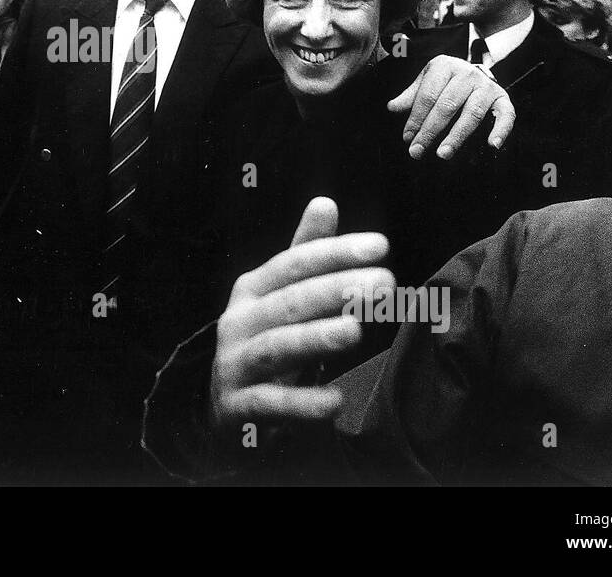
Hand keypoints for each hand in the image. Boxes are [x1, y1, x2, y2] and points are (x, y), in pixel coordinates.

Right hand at [210, 197, 391, 430]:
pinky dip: (301, 403)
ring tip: (356, 331)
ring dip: (315, 337)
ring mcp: (235, 365)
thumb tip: (325, 202)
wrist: (227, 409)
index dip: (334, 252)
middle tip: (384, 284)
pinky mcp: (238, 408)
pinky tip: (335, 402)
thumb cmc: (265, 341)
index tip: (380, 246)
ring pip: (276, 347)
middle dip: (335, 290)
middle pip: (289, 302)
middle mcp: (238, 322)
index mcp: (251, 290)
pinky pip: (270, 404)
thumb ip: (305, 254)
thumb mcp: (279, 297)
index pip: (294, 264)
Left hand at [387, 55, 514, 159]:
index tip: (407, 138)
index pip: (427, 96)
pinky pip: (506, 115)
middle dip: (430, 131)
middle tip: (417, 152)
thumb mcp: (426, 82)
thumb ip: (411, 96)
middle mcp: (467, 74)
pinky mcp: (503, 98)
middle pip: (447, 106)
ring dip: (457, 136)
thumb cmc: (444, 82)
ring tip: (443, 154)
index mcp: (444, 66)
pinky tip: (493, 145)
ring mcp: (487, 86)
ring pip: (471, 113)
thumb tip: (392, 107)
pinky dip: (502, 130)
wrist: (474, 72)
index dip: (415, 119)